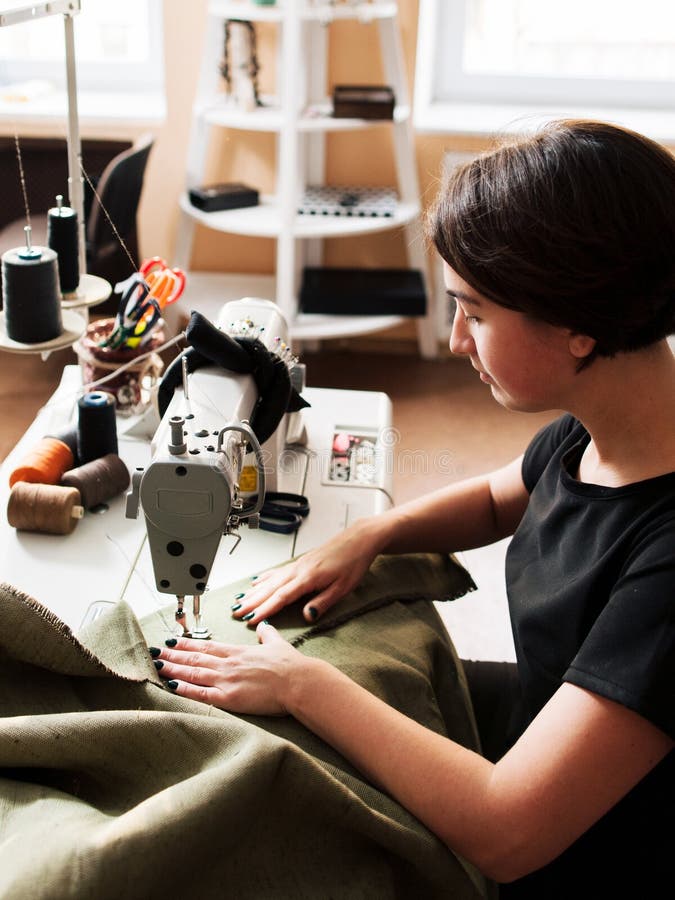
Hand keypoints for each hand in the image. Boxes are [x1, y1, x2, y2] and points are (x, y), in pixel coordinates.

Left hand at [151, 622, 306, 714]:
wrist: (299, 682)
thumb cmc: (291, 665)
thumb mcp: (277, 644)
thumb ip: (267, 635)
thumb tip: (264, 626)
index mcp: (238, 652)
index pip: (206, 645)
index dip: (187, 644)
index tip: (172, 641)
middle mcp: (228, 664)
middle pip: (194, 657)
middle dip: (173, 655)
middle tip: (154, 651)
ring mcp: (227, 680)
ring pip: (193, 672)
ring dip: (173, 668)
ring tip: (156, 665)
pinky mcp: (230, 698)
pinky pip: (201, 694)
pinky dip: (185, 689)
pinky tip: (171, 685)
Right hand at [231, 517, 383, 625]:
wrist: (359, 539)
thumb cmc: (354, 562)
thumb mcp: (344, 587)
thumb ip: (323, 602)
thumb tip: (307, 616)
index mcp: (309, 577)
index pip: (282, 597)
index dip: (265, 609)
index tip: (251, 619)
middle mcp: (300, 570)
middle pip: (271, 588)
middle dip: (252, 601)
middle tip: (236, 613)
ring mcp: (299, 564)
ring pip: (271, 580)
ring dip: (254, 591)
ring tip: (239, 601)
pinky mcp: (301, 562)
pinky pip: (278, 571)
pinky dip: (265, 577)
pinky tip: (257, 582)